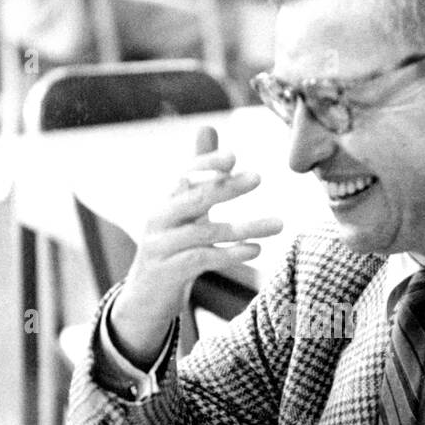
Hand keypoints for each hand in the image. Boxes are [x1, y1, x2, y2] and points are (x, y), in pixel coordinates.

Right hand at [108, 126, 282, 367]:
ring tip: (279, 224)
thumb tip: (207, 126)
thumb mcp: (184, 208)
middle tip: (258, 177)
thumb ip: (199, 172)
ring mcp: (161, 247)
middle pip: (193, 198)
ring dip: (244, 227)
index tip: (233, 156)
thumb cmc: (172, 246)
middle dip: (225, 187)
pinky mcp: (168, 273)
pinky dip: (230, 254)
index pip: (185, 174)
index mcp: (167, 200)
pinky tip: (256, 250)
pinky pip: (202, 260)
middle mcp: (159, 219)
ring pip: (204, 232)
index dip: (206, 163)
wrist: (146, 298)